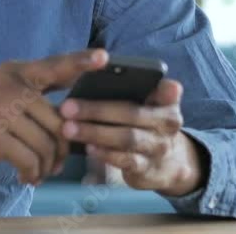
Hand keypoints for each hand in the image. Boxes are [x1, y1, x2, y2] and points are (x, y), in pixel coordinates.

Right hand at [0, 48, 108, 184]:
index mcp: (18, 72)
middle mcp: (11, 86)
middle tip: (55, 163)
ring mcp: (2, 111)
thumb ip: (40, 92)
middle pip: (59, 120)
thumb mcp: (9, 93)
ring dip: (47, 165)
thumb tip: (80, 105)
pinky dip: (32, 173)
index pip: (55, 65)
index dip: (81, 61)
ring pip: (46, 143)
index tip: (103, 57)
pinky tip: (26, 176)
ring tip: (39, 171)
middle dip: (61, 148)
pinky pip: (30, 159)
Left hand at [58, 78, 205, 196]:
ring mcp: (159, 147)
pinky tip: (87, 147)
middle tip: (67, 107)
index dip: (153, 84)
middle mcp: (168, 123)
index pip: (167, 89)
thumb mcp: (146, 103)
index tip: (125, 75)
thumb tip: (99, 66)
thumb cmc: (145, 122)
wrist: (163, 164)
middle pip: (132, 113)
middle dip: (97, 109)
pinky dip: (105, 153)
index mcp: (168, 101)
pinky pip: (125, 160)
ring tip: (68, 128)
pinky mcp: (147, 169)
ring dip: (95, 132)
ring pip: (126, 138)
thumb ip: (132, 86)